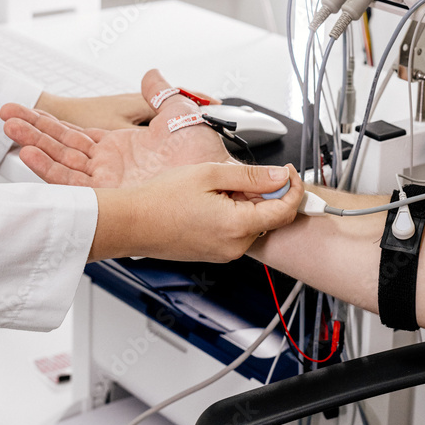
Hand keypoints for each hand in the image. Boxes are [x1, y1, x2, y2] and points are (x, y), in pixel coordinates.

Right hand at [1, 69, 232, 187]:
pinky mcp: (106, 195)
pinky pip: (71, 181)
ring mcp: (104, 181)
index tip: (28, 109)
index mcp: (120, 148)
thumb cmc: (200, 160)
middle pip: (61, 144)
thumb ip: (161, 94)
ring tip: (9, 125)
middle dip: (33, 128)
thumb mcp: (180, 117)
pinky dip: (49, 167)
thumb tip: (151, 74)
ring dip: (35, 140)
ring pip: (61, 158)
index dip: (52, 122)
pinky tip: (29, 154)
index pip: (77, 134)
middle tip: (6, 113)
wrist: (212, 188)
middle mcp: (107, 167)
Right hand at [91, 162, 303, 261]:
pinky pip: (237, 232)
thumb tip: (279, 176)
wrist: (131, 222)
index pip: (285, 211)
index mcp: (237, 227)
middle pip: (271, 218)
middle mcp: (235, 246)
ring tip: (221, 186)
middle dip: (267, 193)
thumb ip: (250, 176)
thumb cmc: (161, 199)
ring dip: (249, 203)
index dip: (292, 188)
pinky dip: (236, 213)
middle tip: (246, 173)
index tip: (288, 171)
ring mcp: (225, 253)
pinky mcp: (215, 253)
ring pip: (254, 224)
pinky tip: (214, 200)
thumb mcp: (210, 174)